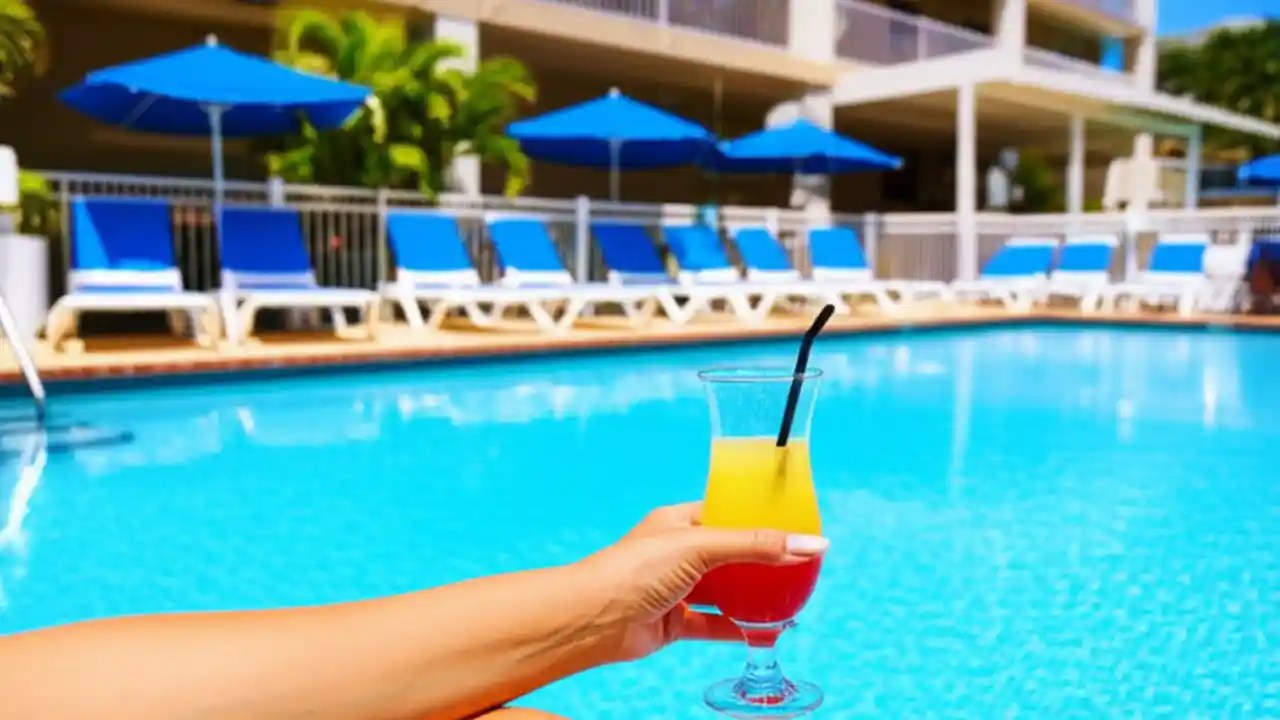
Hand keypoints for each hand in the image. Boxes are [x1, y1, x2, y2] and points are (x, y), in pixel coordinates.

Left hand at [574, 502, 827, 663]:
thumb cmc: (636, 568)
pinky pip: (713, 623)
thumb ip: (755, 546)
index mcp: (679, 521)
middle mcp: (678, 552)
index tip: (795, 524)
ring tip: (791, 597)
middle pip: (730, 554)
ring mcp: (676, 588)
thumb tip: (810, 544)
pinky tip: (767, 630)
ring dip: (753, 596)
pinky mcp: (674, 621)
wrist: (594, 618)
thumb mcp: (701, 546)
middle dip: (762, 561)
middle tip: (801, 564)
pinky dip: (739, 627)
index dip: (760, 517)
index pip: (728, 513)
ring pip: (724, 591)